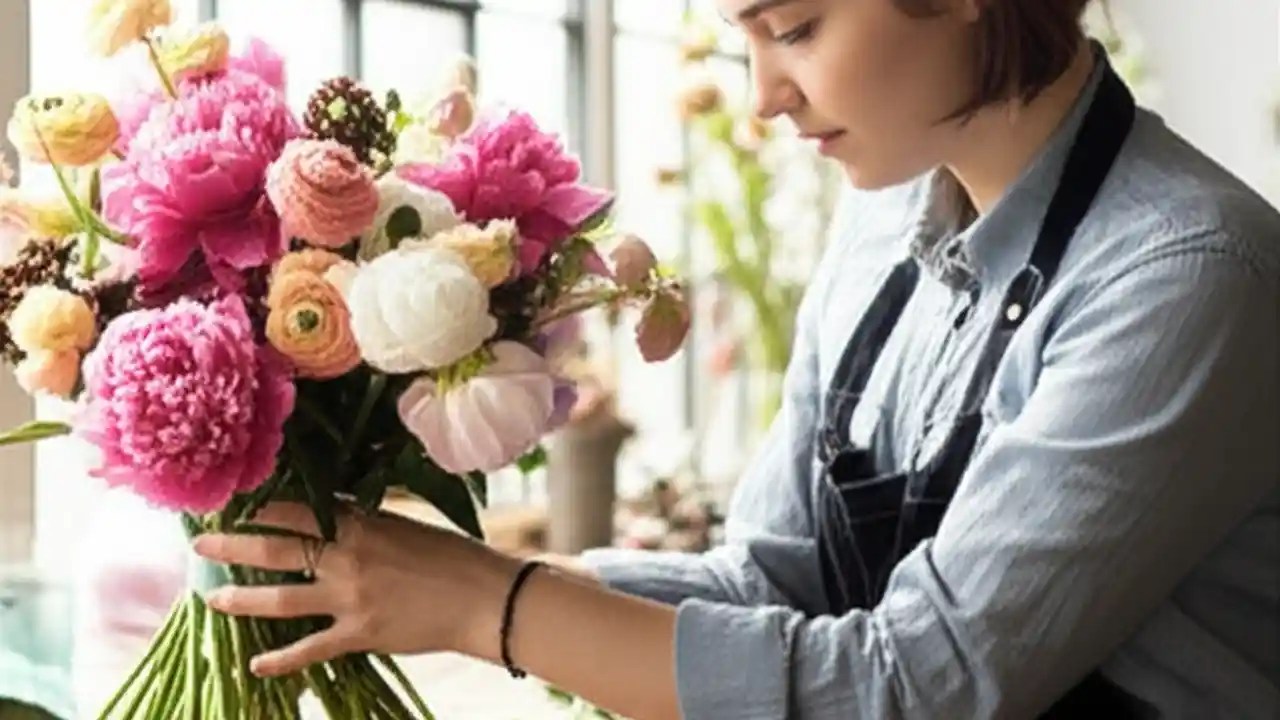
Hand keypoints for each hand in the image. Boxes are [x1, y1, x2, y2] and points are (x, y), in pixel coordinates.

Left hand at [191, 501, 520, 677]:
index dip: (259, 506)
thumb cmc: (449, 555)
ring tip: (213, 598)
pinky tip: (256, 664)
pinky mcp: (360, 633)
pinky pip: (311, 647)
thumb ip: (363, 522)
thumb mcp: (403, 525)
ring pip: (281, 598)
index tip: (231, 503)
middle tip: (199, 544)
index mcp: (360, 523)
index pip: (297, 509)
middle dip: (233, 545)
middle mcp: (348, 557)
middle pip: (277, 548)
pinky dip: (281, 658)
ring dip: (242, 598)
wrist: (481, 595)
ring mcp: (351, 597)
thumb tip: (328, 512)